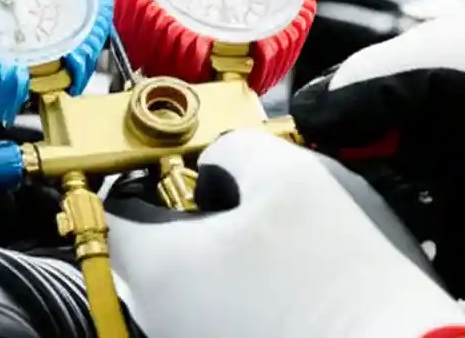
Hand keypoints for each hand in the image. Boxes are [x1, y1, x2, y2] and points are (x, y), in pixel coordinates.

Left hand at [105, 131, 464, 337]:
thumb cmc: (345, 279)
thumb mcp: (290, 173)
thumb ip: (237, 147)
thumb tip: (225, 159)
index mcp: (159, 269)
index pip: (119, 206)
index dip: (153, 166)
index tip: (187, 153)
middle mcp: (164, 317)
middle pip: (164, 244)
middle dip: (208, 206)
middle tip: (259, 185)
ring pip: (206, 279)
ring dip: (242, 247)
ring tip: (301, 231)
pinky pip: (236, 311)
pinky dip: (263, 286)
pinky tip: (315, 275)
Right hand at [291, 11, 464, 297]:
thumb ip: (411, 249)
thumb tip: (376, 255)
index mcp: (416, 90)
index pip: (321, 111)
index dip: (309, 153)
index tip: (314, 185)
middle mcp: (434, 47)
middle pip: (350, 86)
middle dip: (349, 136)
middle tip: (367, 183)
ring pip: (394, 68)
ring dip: (391, 113)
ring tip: (419, 163)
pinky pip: (440, 57)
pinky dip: (433, 94)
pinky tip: (464, 135)